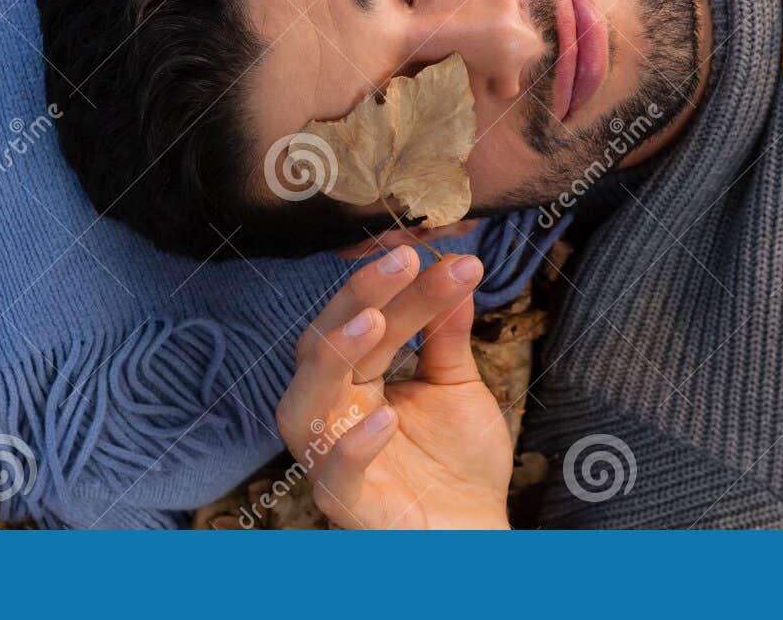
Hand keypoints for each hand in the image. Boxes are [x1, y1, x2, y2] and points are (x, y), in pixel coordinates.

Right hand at [275, 246, 511, 528]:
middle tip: (405, 261)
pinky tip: (386, 418)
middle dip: (360, 299)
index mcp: (354, 378)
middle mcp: (333, 411)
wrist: (477, 534)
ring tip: (373, 322)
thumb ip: (447, 333)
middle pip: (325, 346)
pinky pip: (334, 475)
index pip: (364, 319)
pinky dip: (353, 447)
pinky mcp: (346, 504)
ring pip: (306, 404)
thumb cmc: (457, 461)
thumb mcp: (457, 384)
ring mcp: (332, 457)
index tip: (427, 248)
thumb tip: (457, 266)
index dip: (390, 284)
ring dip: (335, 358)